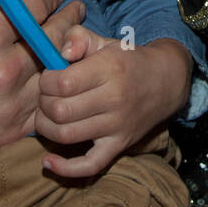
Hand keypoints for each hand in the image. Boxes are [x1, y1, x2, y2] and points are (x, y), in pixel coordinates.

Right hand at [0, 0, 86, 175]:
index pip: (36, 6)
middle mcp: (4, 70)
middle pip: (55, 38)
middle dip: (68, 19)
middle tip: (76, 10)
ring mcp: (8, 106)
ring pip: (54, 74)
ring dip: (64, 55)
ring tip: (72, 42)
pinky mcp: (5, 133)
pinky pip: (43, 109)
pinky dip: (50, 92)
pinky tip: (50, 81)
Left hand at [36, 30, 192, 177]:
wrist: (164, 81)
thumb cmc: (126, 59)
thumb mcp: (103, 41)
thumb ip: (77, 37)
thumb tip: (61, 53)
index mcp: (108, 69)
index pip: (63, 83)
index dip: (46, 81)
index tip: (47, 77)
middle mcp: (114, 100)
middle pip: (61, 110)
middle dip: (43, 103)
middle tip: (45, 95)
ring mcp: (116, 127)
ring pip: (67, 136)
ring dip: (46, 127)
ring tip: (46, 115)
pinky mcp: (118, 146)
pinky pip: (90, 165)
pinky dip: (66, 169)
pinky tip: (48, 162)